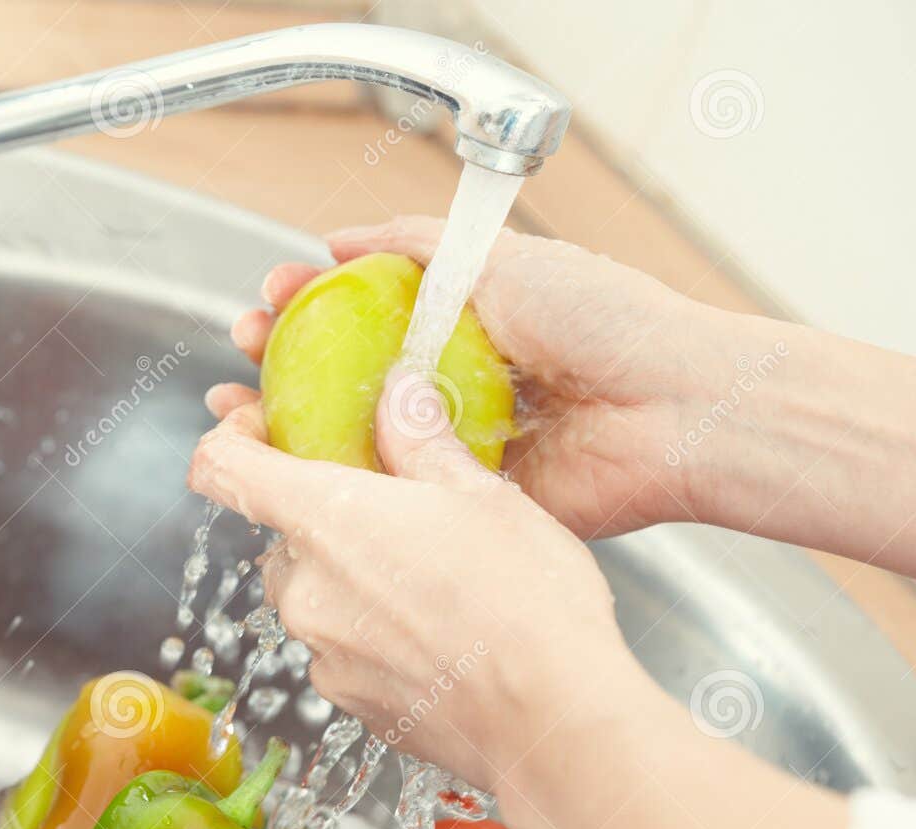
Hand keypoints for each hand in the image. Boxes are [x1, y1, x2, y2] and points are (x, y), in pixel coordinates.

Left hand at [187, 374, 653, 795]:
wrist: (552, 720)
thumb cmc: (527, 600)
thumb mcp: (484, 494)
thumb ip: (423, 441)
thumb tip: (399, 393)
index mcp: (326, 518)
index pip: (222, 468)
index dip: (230, 438)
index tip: (260, 429)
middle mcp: (306, 590)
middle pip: (280, 536)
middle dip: (325, 517)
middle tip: (395, 508)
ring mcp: (323, 654)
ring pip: (313, 595)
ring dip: (352, 577)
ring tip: (432, 576)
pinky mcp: (349, 703)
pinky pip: (343, 650)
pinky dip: (374, 633)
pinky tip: (439, 631)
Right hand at [231, 216, 733, 537]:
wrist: (674, 408)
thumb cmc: (605, 323)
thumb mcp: (503, 258)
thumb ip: (419, 246)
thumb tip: (345, 238)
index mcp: (460, 328)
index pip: (361, 316)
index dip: (308, 309)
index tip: (269, 301)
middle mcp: (450, 387)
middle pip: (346, 380)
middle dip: (283, 367)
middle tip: (242, 353)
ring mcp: (457, 448)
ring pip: (358, 441)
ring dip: (294, 428)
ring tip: (242, 406)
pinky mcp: (470, 503)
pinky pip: (398, 495)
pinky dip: (346, 486)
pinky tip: (295, 471)